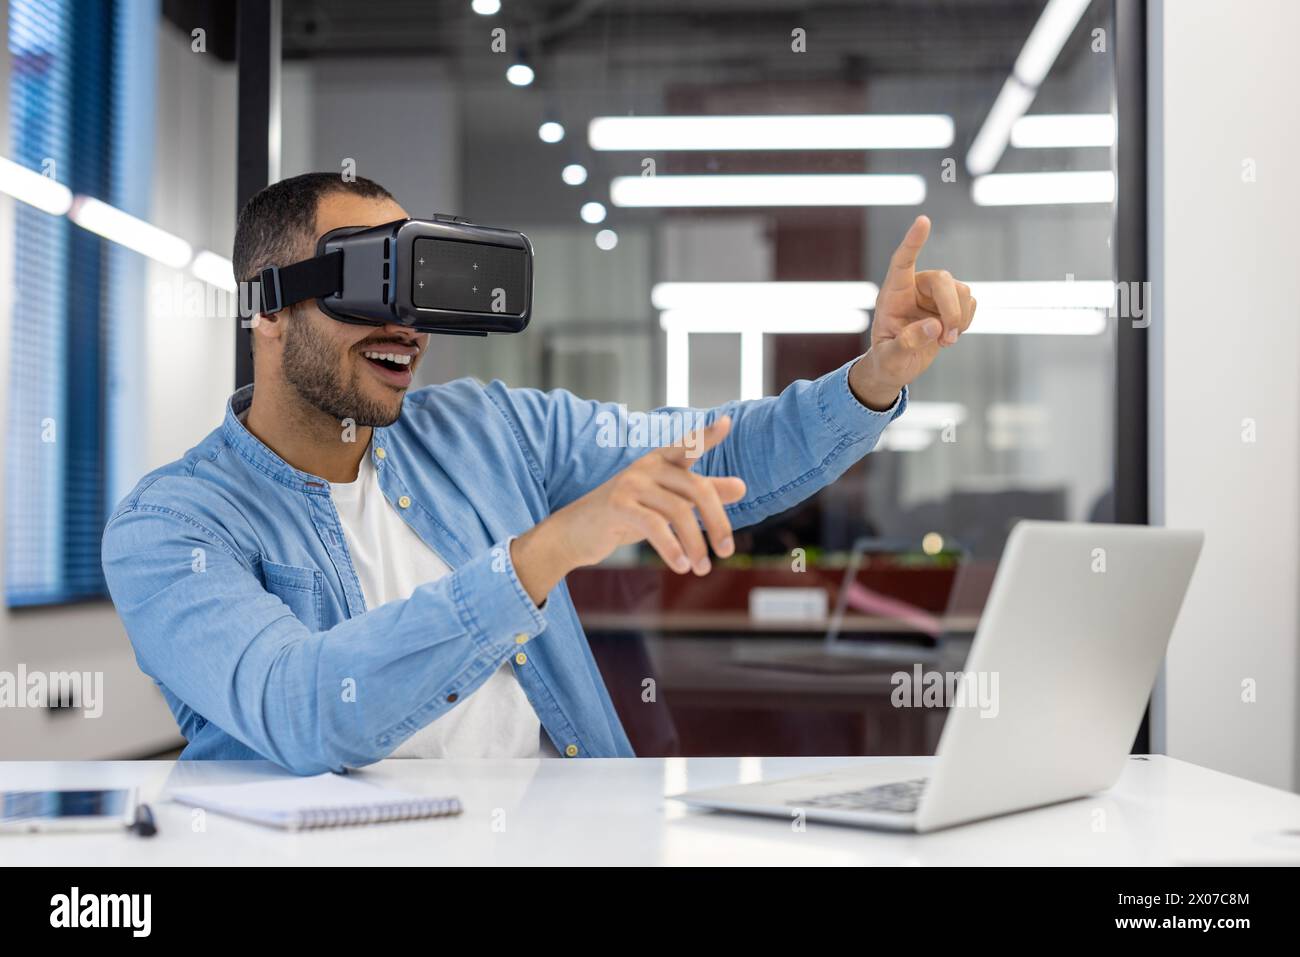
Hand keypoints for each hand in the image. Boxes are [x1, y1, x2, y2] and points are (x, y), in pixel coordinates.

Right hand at [511, 417, 745, 603]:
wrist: (577, 533)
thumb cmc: (627, 515)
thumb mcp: (668, 502)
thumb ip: (703, 493)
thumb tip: (742, 487)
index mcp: (661, 461)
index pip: (688, 445)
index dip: (707, 434)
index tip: (726, 422)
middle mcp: (648, 465)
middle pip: (697, 489)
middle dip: (717, 522)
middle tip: (727, 551)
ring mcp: (631, 483)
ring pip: (678, 511)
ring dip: (695, 544)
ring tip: (702, 569)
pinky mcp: (618, 504)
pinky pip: (654, 526)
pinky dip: (672, 549)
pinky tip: (681, 566)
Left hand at [848, 215, 975, 409]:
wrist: (898, 366)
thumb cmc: (887, 360)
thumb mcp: (889, 358)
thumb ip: (906, 343)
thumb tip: (933, 325)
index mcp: (893, 294)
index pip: (902, 261)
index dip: (913, 242)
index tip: (923, 220)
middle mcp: (914, 288)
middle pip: (942, 280)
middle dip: (951, 309)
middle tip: (947, 338)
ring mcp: (934, 294)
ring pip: (961, 291)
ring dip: (959, 319)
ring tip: (945, 341)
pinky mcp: (951, 303)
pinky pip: (970, 303)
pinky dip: (966, 321)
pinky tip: (950, 335)